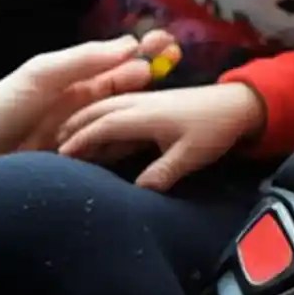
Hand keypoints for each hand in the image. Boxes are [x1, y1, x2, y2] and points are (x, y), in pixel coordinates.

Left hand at [0, 31, 175, 195]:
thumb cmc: (0, 110)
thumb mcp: (41, 74)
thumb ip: (84, 59)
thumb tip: (130, 45)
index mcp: (72, 83)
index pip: (117, 67)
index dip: (143, 58)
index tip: (171, 48)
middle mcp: (81, 109)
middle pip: (126, 95)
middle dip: (152, 85)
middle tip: (178, 78)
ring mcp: (83, 138)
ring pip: (122, 125)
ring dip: (144, 118)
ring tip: (169, 112)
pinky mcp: (80, 167)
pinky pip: (110, 155)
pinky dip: (127, 149)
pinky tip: (148, 145)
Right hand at [57, 82, 264, 191]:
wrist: (239, 103)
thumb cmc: (213, 129)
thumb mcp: (189, 156)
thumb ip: (162, 173)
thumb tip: (137, 192)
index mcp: (142, 115)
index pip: (101, 126)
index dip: (80, 140)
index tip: (60, 154)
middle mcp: (139, 104)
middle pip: (98, 111)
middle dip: (74, 125)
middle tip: (54, 144)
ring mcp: (148, 102)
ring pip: (108, 108)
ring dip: (88, 120)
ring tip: (71, 137)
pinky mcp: (156, 104)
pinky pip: (122, 110)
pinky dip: (106, 119)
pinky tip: (104, 132)